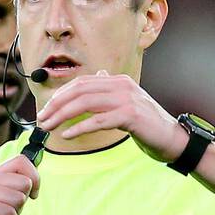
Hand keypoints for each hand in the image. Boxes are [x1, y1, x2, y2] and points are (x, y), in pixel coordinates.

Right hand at [0, 155, 40, 214]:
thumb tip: (34, 178)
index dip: (35, 177)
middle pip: (24, 182)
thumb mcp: (9, 203)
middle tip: (7, 214)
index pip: (21, 161)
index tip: (33, 194)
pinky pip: (9, 213)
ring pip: (18, 198)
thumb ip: (18, 189)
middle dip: (22, 203)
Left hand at [35, 70, 187, 161]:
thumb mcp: (128, 102)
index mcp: (118, 81)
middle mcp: (121, 85)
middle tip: (42, 119)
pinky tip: (67, 135)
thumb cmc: (148, 125)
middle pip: (80, 90)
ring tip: (49, 127)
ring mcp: (126, 99)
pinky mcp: (130, 115)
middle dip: (56, 104)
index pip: (82, 82)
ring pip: (86, 103)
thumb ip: (112, 90)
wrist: (172, 138)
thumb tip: (99, 76)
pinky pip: (98, 120)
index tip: (46, 108)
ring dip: (62, 116)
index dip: (60, 95)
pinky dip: (79, 127)